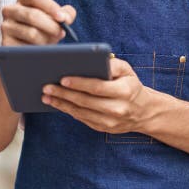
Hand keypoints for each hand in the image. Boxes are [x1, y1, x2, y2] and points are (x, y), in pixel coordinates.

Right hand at [0, 0, 75, 45]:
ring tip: (52, 42)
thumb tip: (65, 18)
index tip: (62, 18)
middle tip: (62, 33)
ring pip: (31, 33)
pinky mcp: (6, 43)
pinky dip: (38, 50)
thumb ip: (66, 13)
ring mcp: (6, 27)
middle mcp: (10, 10)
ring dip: (47, 39)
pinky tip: (42, 50)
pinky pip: (26, 48)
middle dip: (51, 25)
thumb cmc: (46, 29)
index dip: (51, 6)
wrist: (31, 49)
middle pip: (32, 15)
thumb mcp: (56, 18)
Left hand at [41, 58, 157, 133]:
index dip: (79, 84)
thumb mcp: (127, 71)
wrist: (143, 111)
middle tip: (47, 87)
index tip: (63, 79)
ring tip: (46, 95)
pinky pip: (81, 118)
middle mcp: (117, 109)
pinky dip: (67, 110)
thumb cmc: (130, 85)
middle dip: (64, 94)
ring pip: (81, 112)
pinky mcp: (102, 128)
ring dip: (61, 104)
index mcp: (124, 91)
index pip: (98, 87)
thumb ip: (113, 64)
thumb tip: (93, 60)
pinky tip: (57, 103)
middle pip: (86, 101)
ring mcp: (109, 122)